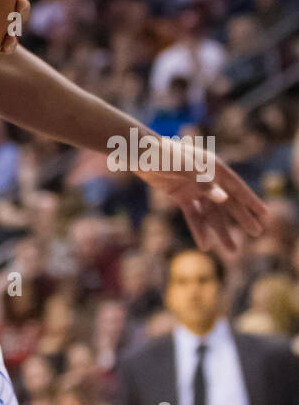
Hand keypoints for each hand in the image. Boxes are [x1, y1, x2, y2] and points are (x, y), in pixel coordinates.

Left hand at [135, 143, 268, 252]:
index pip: (236, 187)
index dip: (251, 201)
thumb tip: (223, 199)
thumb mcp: (184, 167)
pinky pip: (193, 215)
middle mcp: (206, 178)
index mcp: (213, 167)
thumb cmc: (164, 155)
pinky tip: (205, 245)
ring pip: (211, 213)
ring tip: (233, 251)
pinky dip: (199, 229)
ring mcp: (194, 188)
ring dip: (221, 231)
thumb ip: (203, 183)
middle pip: (228, 202)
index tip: (264, 214)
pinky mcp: (180, 195)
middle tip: (257, 233)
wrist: (140, 153)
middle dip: (242, 217)